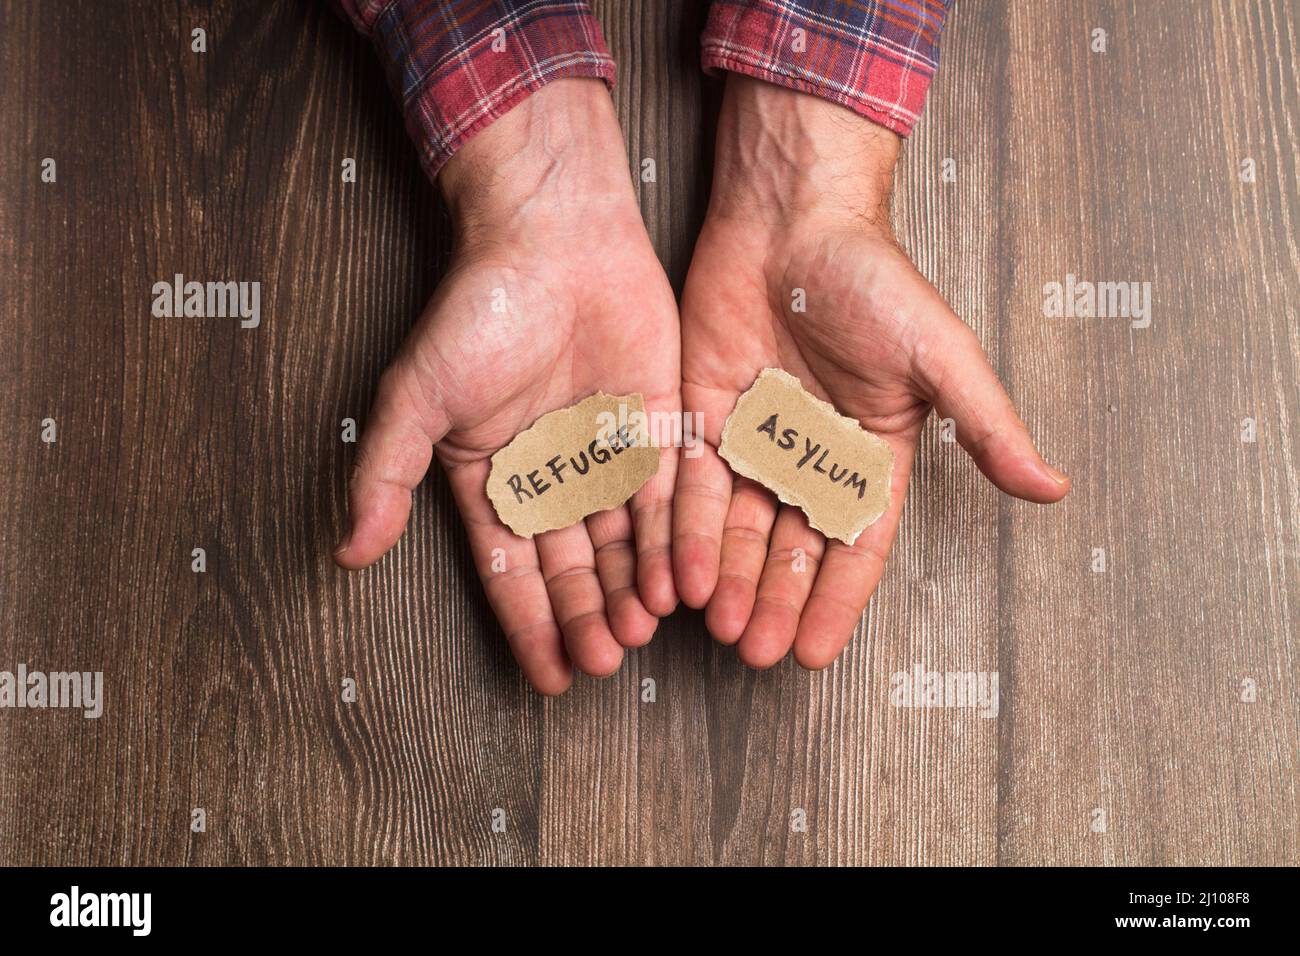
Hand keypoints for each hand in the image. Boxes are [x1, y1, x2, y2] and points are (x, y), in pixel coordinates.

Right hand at [335, 79, 680, 693]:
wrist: (553, 233)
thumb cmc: (477, 310)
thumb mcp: (417, 397)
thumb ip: (387, 474)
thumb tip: (348, 553)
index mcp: (495, 477)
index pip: (513, 570)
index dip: (530, 625)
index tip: (549, 678)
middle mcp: (553, 473)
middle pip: (575, 565)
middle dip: (588, 616)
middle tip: (604, 661)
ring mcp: (609, 452)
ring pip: (627, 540)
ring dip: (634, 589)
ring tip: (640, 632)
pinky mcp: (659, 424)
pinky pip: (672, 495)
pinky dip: (676, 540)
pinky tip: (681, 581)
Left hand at [673, 77, 1068, 668]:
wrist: (791, 216)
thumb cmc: (873, 279)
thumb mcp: (939, 356)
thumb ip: (984, 425)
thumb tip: (1053, 486)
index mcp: (869, 454)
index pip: (854, 546)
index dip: (836, 601)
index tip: (814, 653)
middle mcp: (808, 458)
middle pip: (789, 549)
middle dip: (773, 602)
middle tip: (754, 651)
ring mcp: (752, 440)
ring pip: (737, 528)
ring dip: (727, 579)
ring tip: (717, 626)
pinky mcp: (702, 416)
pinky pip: (692, 486)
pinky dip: (686, 530)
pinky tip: (678, 571)